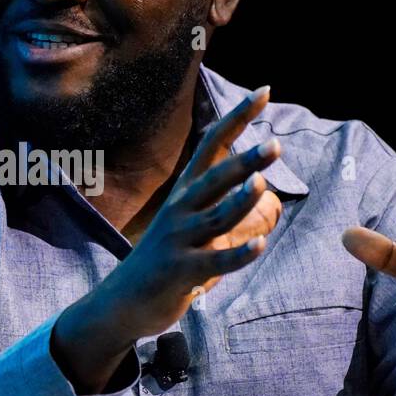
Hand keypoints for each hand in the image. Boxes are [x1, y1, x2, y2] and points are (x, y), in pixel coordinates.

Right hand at [54, 86, 282, 391]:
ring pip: (215, 218)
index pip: (212, 145)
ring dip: (239, 202)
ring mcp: (179, 241)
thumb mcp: (185, 223)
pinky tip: (260, 245)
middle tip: (274, 145)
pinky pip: (215, 262)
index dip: (237, 118)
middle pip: (214, 178)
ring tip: (262, 185)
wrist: (121, 302)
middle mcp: (180, 210)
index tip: (264, 92)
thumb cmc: (163, 260)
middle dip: (244, 162)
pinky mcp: (183, 273)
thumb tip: (259, 187)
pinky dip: (238, 254)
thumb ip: (218, 204)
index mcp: (184, 193)